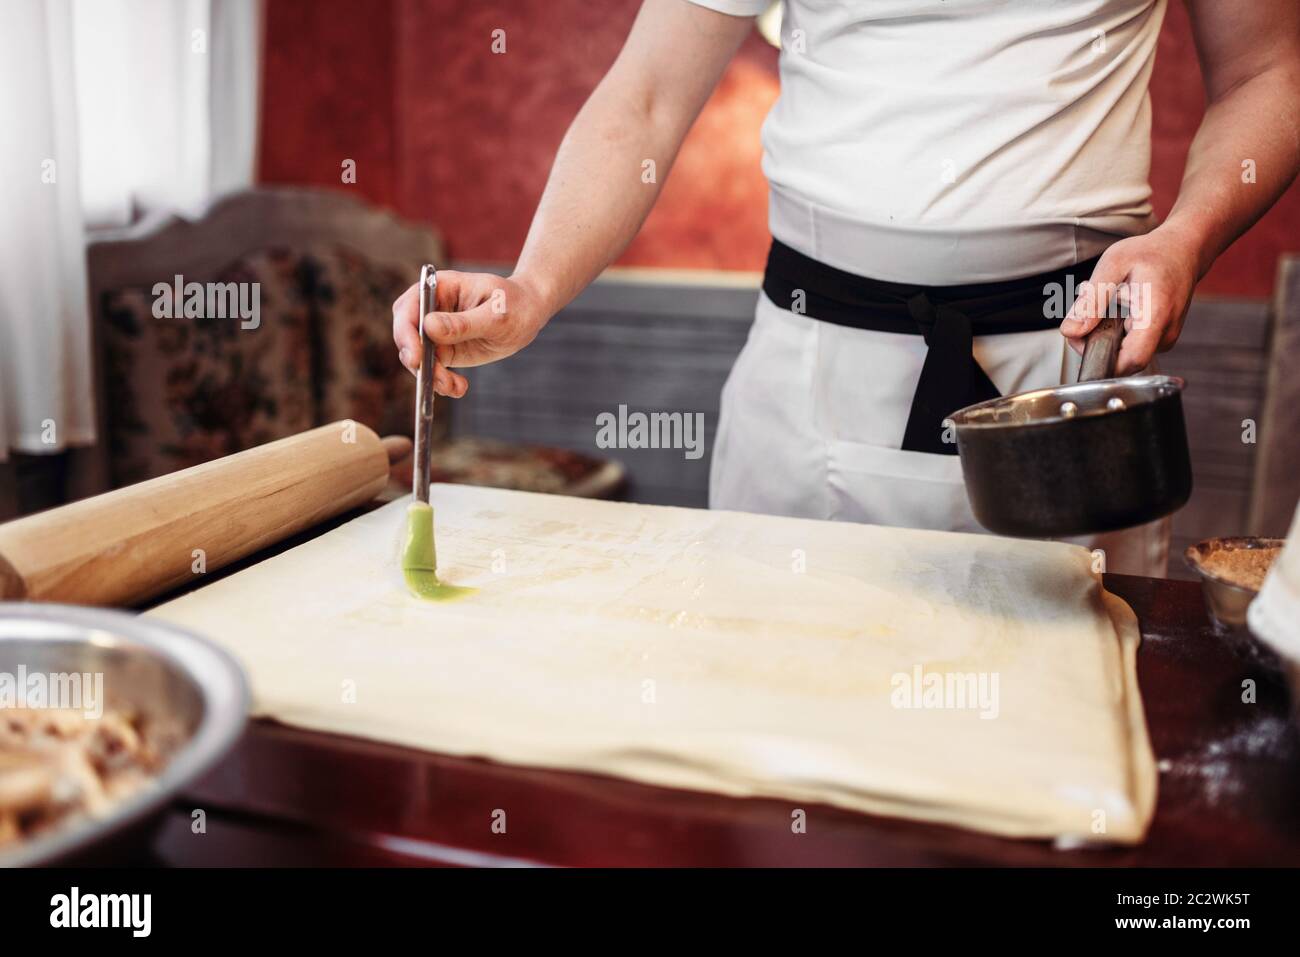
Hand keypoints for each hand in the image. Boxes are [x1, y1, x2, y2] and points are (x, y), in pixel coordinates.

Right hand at [391, 271, 546, 396]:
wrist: (528, 313)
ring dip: (431, 377)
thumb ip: (464, 323)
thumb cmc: (514, 305)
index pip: (408, 309)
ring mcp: (436, 331)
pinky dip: (442, 382)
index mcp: (438, 288)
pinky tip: (459, 388)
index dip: (406, 333)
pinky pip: (433, 369)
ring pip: (418, 358)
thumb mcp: (496, 314)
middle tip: (433, 380)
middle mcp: (430, 309)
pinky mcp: (445, 350)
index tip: (415, 358)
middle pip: (406, 336)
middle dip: (416, 361)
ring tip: (455, 388)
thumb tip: (429, 328)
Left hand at [1059, 227, 1199, 375]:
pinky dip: (1116, 331)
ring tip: (1106, 303)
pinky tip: (1116, 308)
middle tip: (1088, 312)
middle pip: (1123, 360)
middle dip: (1096, 342)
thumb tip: (1071, 331)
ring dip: (1105, 334)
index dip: (1102, 360)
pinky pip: (1132, 345)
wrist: (1183, 250)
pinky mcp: (1161, 338)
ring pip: (1124, 353)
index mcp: (1156, 315)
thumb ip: (1091, 301)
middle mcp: (1166, 332)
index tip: (1083, 339)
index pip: (1131, 360)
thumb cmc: (1151, 253)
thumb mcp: (1113, 265)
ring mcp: (1165, 338)